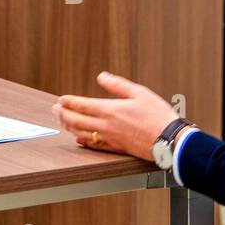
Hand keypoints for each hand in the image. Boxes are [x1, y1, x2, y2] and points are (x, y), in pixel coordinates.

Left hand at [52, 71, 176, 158]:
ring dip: (69, 127)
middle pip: (77, 120)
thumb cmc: (158, 116)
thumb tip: (102, 76)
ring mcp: (110, 139)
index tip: (60, 99)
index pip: (82, 105)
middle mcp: (106, 126)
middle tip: (55, 110)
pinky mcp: (115, 148)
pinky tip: (78, 139)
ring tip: (62, 122)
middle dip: (63, 114)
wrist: (169, 140)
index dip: (69, 102)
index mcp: (111, 110)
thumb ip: (118, 84)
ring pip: (82, 134)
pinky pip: (93, 145)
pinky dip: (83, 141)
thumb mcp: (140, 93)